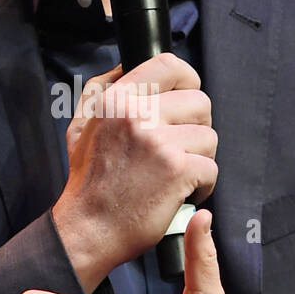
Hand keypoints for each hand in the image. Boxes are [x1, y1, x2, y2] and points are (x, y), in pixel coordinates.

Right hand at [51, 51, 218, 293]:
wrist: (89, 229)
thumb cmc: (89, 180)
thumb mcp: (82, 123)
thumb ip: (102, 89)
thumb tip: (128, 65)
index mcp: (116, 100)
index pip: (169, 65)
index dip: (188, 79)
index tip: (186, 97)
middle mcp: (137, 115)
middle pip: (199, 102)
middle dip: (195, 127)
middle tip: (178, 149)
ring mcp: (159, 142)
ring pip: (209, 136)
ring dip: (199, 158)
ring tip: (176, 173)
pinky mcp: (177, 170)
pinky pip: (212, 168)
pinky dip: (203, 185)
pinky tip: (181, 192)